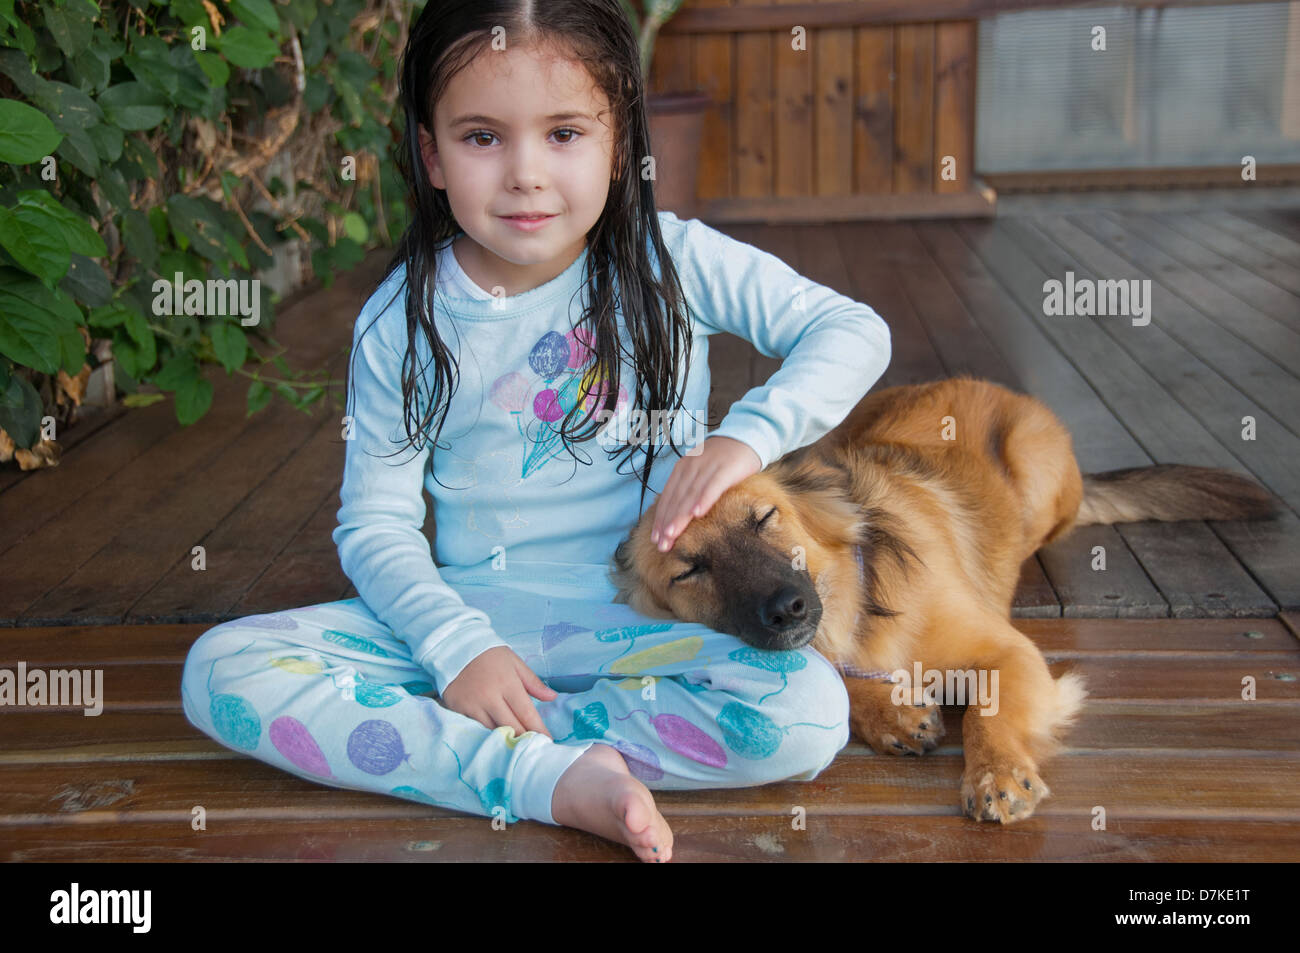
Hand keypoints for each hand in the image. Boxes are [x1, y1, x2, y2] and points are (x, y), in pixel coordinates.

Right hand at [440, 646, 556, 738]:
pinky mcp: (458, 710)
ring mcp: (472, 705)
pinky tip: (495, 739)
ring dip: (506, 739)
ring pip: (494, 731)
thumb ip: (533, 682)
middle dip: (525, 738)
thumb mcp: (514, 663)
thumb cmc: (489, 656)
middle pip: (512, 727)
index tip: (548, 741)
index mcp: (507, 683)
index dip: (539, 730)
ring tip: (517, 746)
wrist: (454, 650)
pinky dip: (487, 734)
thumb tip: (552, 697)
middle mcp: (490, 697)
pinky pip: (477, 729)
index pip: (526, 713)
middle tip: (535, 747)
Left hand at [651, 435, 761, 552]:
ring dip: (680, 516)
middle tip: (662, 545)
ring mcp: (707, 467)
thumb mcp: (700, 473)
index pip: (667, 497)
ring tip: (672, 534)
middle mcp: (690, 467)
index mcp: (681, 469)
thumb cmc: (722, 462)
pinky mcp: (725, 468)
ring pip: (690, 495)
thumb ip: (688, 490)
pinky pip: (712, 486)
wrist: (745, 438)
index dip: (660, 519)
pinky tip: (697, 513)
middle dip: (667, 523)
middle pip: (676, 499)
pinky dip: (704, 499)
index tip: (656, 539)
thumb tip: (676, 516)